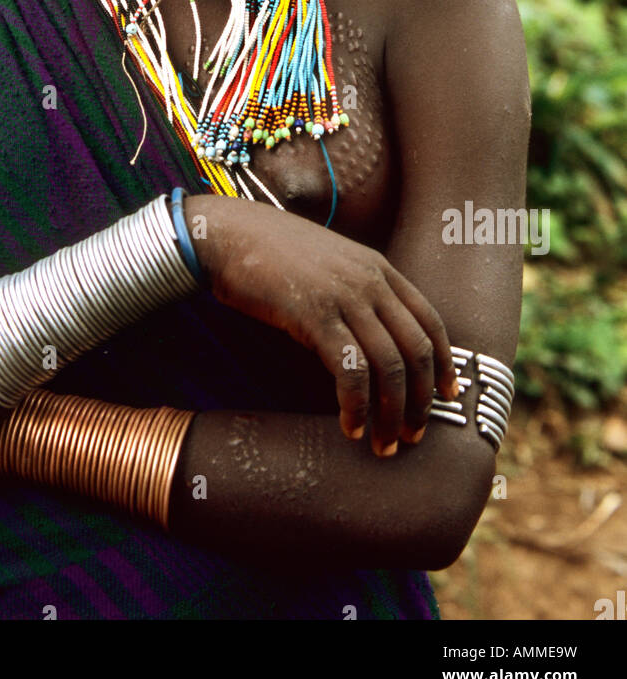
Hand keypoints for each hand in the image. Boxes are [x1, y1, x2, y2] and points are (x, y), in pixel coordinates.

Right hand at [187, 195, 457, 456]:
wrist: (229, 233)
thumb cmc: (272, 253)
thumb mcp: (330, 263)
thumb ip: (357, 289)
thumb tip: (371, 334)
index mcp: (378, 268)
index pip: (430, 321)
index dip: (445, 363)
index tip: (449, 396)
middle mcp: (370, 281)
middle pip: (417, 350)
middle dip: (422, 401)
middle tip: (413, 436)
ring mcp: (344, 297)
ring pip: (390, 366)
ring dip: (392, 414)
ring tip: (384, 444)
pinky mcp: (315, 316)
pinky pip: (351, 370)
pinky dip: (356, 405)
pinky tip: (350, 425)